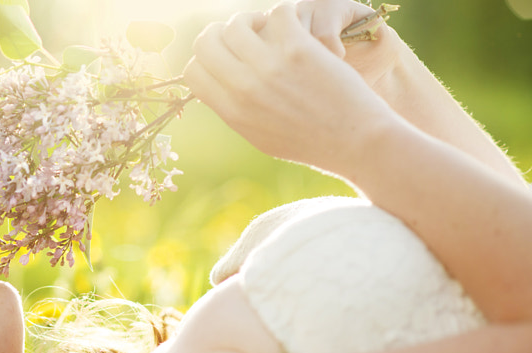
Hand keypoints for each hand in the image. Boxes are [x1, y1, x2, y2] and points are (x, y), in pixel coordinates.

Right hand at [182, 3, 399, 175]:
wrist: (356, 143)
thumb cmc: (311, 142)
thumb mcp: (261, 136)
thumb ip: (236, 110)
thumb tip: (219, 87)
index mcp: (232, 112)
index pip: (193, 71)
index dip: (206, 60)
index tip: (228, 59)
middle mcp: (245, 89)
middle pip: (206, 43)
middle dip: (221, 34)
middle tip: (246, 39)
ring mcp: (271, 68)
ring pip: (237, 22)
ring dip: (252, 20)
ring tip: (271, 31)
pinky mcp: (300, 49)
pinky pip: (278, 12)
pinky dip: (286, 15)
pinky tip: (298, 28)